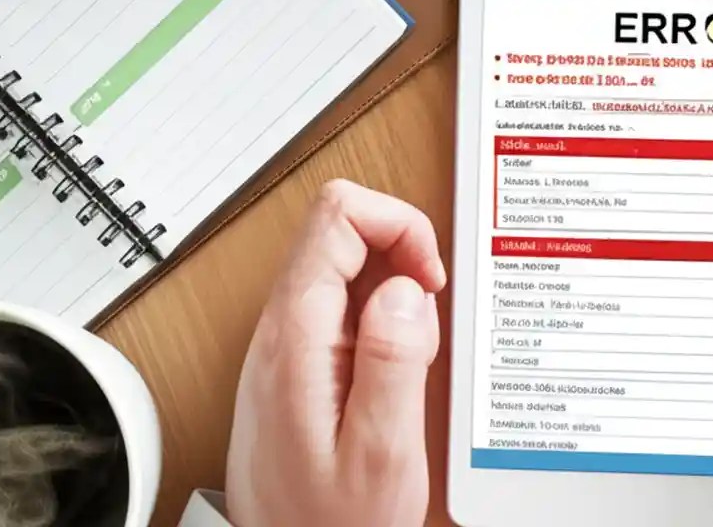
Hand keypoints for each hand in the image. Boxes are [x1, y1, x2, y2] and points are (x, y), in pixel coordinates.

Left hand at [226, 180, 446, 526]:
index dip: (399, 226)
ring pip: (344, 263)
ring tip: (413, 350)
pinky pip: (344, 303)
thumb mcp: (381, 452)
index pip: (338, 217)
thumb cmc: (329, 523)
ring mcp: (287, 341)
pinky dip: (383, 315)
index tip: (431, 278)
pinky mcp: (300, 358)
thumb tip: (406, 289)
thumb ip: (395, 362)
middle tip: (429, 310)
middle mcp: (282, 328)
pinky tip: (397, 364)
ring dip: (394, 288)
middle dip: (402, 252)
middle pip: (340, 229)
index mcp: (297, 337)